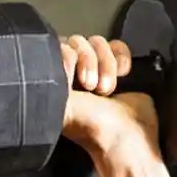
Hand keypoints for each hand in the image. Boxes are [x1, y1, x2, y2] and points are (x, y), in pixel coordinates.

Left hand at [60, 35, 157, 158]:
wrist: (125, 135)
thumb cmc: (91, 126)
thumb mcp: (60, 105)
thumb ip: (50, 79)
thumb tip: (57, 54)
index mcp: (56, 78)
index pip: (57, 46)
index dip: (69, 56)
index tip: (74, 79)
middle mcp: (74, 71)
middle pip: (79, 41)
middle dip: (89, 62)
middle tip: (93, 87)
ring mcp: (97, 67)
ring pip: (99, 42)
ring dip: (106, 64)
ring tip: (107, 89)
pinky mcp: (119, 66)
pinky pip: (118, 45)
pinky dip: (121, 57)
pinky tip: (124, 74)